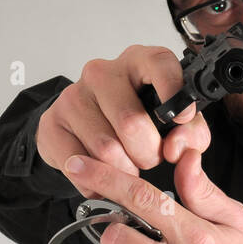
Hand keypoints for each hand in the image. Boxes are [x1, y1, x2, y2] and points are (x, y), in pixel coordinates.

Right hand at [37, 44, 210, 177]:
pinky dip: (97, 181)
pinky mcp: (51, 123)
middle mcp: (103, 73)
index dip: (174, 93)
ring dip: (124, 171)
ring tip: (127, 165)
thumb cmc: (134, 121)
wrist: (84, 130)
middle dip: (148, 153)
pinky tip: (103, 172)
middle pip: (131, 122)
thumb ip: (190, 133)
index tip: (181, 118)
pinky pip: (80, 165)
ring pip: (106, 150)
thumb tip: (177, 148)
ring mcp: (73, 96)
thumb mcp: (173, 123)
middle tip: (150, 158)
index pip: (159, 63)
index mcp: (138, 62)